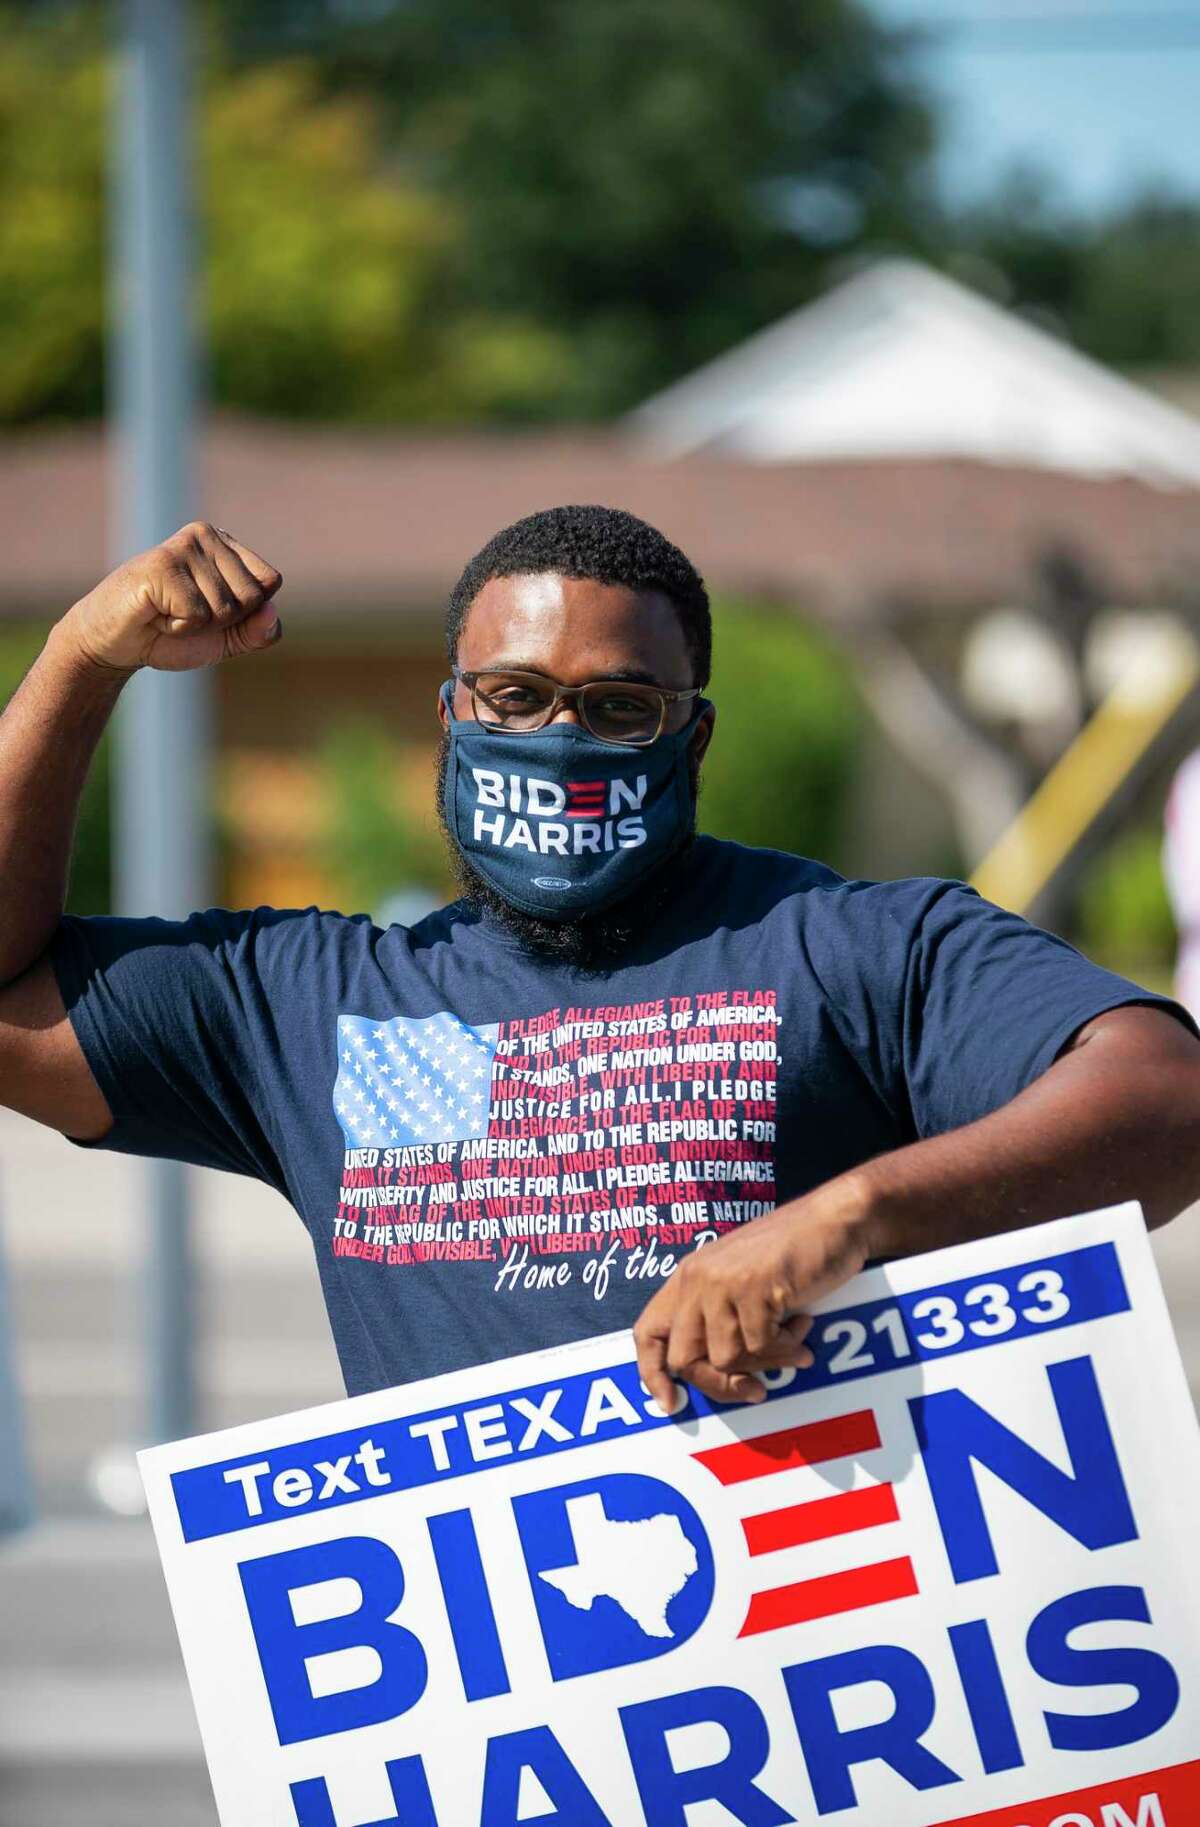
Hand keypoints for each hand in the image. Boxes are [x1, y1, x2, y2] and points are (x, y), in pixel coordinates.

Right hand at [59, 522, 282, 673]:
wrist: (115, 644)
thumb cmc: (171, 635)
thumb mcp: (226, 638)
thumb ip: (258, 631)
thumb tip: (271, 610)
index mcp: (225, 545)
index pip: (270, 582)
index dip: (245, 612)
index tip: (209, 611)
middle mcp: (206, 535)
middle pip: (252, 596)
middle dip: (222, 621)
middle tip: (183, 612)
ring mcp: (183, 546)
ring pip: (226, 607)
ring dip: (195, 625)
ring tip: (166, 611)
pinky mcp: (162, 564)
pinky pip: (198, 615)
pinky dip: (177, 627)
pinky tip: (154, 612)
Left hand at [634, 1181, 872, 1408]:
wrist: (836, 1218)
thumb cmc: (796, 1252)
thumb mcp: (742, 1278)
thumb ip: (720, 1314)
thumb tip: (715, 1374)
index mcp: (689, 1276)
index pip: (648, 1332)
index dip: (652, 1373)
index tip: (670, 1405)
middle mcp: (697, 1279)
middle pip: (684, 1359)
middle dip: (720, 1385)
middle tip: (755, 1390)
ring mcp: (723, 1283)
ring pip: (726, 1359)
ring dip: (767, 1361)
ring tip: (794, 1339)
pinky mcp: (753, 1290)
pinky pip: (761, 1347)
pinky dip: (786, 1347)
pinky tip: (803, 1324)